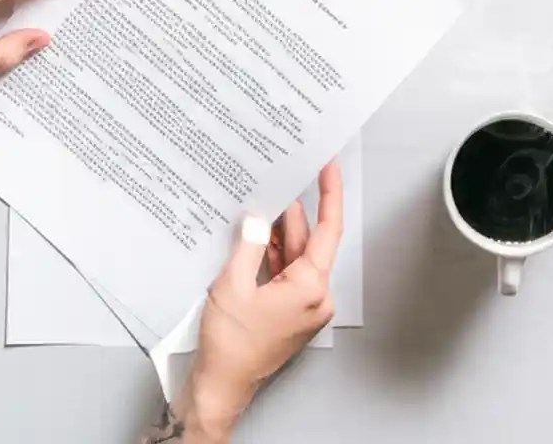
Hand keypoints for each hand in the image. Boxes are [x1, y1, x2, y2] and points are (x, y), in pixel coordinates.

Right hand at [175, 162, 343, 442]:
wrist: (222, 385)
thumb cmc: (230, 345)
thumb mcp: (232, 285)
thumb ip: (248, 245)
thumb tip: (256, 218)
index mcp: (310, 288)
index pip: (328, 230)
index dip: (330, 194)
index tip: (328, 167)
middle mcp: (315, 297)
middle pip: (308, 242)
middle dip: (293, 213)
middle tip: (281, 179)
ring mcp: (304, 306)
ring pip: (295, 258)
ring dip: (278, 234)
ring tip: (261, 204)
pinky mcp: (290, 312)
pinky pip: (286, 274)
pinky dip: (272, 256)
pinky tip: (255, 237)